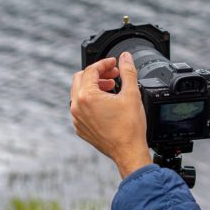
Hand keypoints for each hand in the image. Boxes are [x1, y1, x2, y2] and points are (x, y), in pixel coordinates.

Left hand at [70, 52, 151, 177]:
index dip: (104, 63)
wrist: (128, 151)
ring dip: (94, 86)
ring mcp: (77, 119)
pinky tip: (106, 103)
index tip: (114, 63)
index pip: (91, 70)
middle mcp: (77, 107)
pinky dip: (91, 101)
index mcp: (87, 96)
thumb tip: (126, 57)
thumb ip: (128, 71)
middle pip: (81, 79)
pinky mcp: (80, 128)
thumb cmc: (130, 127)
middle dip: (97, 73)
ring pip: (79, 93)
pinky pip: (80, 108)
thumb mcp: (132, 94)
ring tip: (111, 88)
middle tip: (113, 74)